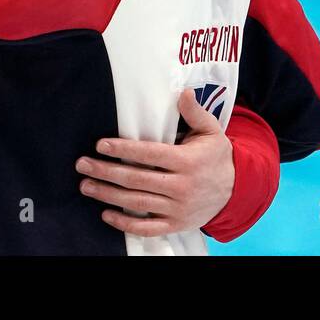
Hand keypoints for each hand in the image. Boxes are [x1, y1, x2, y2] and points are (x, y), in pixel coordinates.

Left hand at [75, 89, 233, 236]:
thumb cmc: (217, 157)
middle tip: (82, 164)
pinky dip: (125, 223)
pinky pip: (147, 227)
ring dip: (108, 195)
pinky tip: (106, 214)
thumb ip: (195, 112)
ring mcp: (178, 208)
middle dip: (106, 172)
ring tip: (86, 186)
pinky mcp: (176, 225)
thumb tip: (184, 92)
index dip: (123, 149)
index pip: (149, 154)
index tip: (100, 145)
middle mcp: (181, 186)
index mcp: (187, 161)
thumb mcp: (211, 131)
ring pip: (137, 202)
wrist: (238, 191)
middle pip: (136, 179)